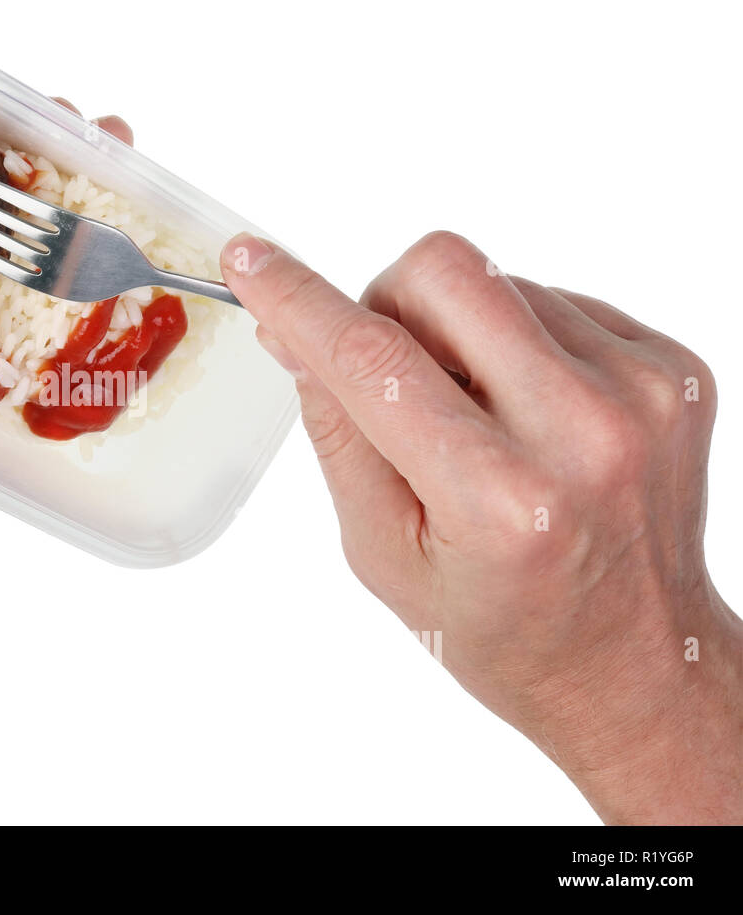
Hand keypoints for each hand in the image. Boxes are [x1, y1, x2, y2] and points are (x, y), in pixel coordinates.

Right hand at [221, 230, 742, 823]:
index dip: (297, 301)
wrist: (632, 664)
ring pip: (500, 281)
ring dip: (460, 333)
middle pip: (446, 273)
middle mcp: (587, 433)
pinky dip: (519, 344)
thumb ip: (338, 433)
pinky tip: (528, 417)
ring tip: (478, 421)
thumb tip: (291, 334)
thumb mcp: (384, 552)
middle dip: (389, 302)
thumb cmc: (501, 625)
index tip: (249, 258)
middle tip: (390, 371)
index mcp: (502, 500)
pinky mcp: (674, 371)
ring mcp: (644, 394)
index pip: (373, 363)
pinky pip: (557, 303)